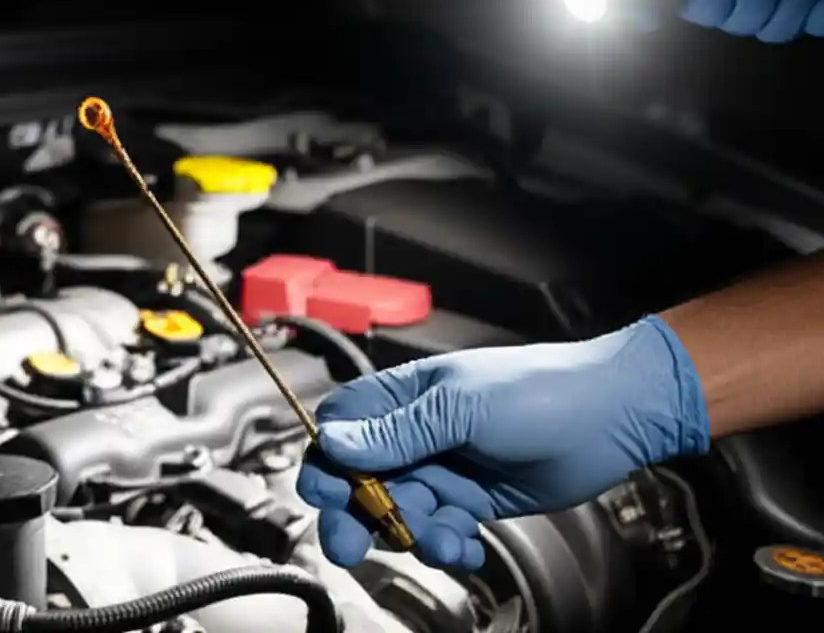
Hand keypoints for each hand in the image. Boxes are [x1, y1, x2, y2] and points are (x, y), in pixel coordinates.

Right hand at [295, 316, 709, 569]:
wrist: (614, 418)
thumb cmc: (543, 393)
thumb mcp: (462, 408)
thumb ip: (398, 431)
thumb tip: (336, 442)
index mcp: (405, 398)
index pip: (341, 427)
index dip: (326, 461)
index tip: (326, 493)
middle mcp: (416, 435)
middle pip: (359, 479)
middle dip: (354, 515)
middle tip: (352, 545)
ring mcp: (444, 469)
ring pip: (400, 513)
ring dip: (412, 535)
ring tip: (443, 541)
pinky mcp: (471, 501)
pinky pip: (439, 530)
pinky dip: (446, 545)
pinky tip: (464, 548)